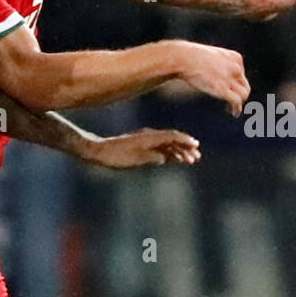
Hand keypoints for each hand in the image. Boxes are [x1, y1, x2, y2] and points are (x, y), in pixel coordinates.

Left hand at [81, 128, 200, 169]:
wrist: (99, 152)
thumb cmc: (114, 157)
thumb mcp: (132, 160)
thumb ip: (149, 158)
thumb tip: (164, 159)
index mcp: (148, 138)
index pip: (171, 137)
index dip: (185, 141)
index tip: (196, 146)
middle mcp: (149, 137)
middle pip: (172, 140)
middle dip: (185, 148)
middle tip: (196, 157)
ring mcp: (146, 141)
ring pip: (167, 145)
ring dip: (179, 152)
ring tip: (190, 160)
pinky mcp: (142, 146)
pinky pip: (159, 149)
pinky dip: (169, 154)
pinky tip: (175, 160)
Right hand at [172, 42, 249, 115]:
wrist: (184, 58)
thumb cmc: (190, 56)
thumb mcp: (211, 57)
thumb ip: (215, 65)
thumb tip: (211, 75)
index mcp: (235, 58)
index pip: (241, 74)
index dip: (236, 85)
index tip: (229, 90)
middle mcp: (236, 68)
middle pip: (244, 86)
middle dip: (240, 95)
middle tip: (232, 103)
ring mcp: (230, 79)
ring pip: (243, 95)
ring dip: (239, 104)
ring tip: (232, 110)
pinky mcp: (222, 89)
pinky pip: (236, 101)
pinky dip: (236, 109)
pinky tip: (233, 113)